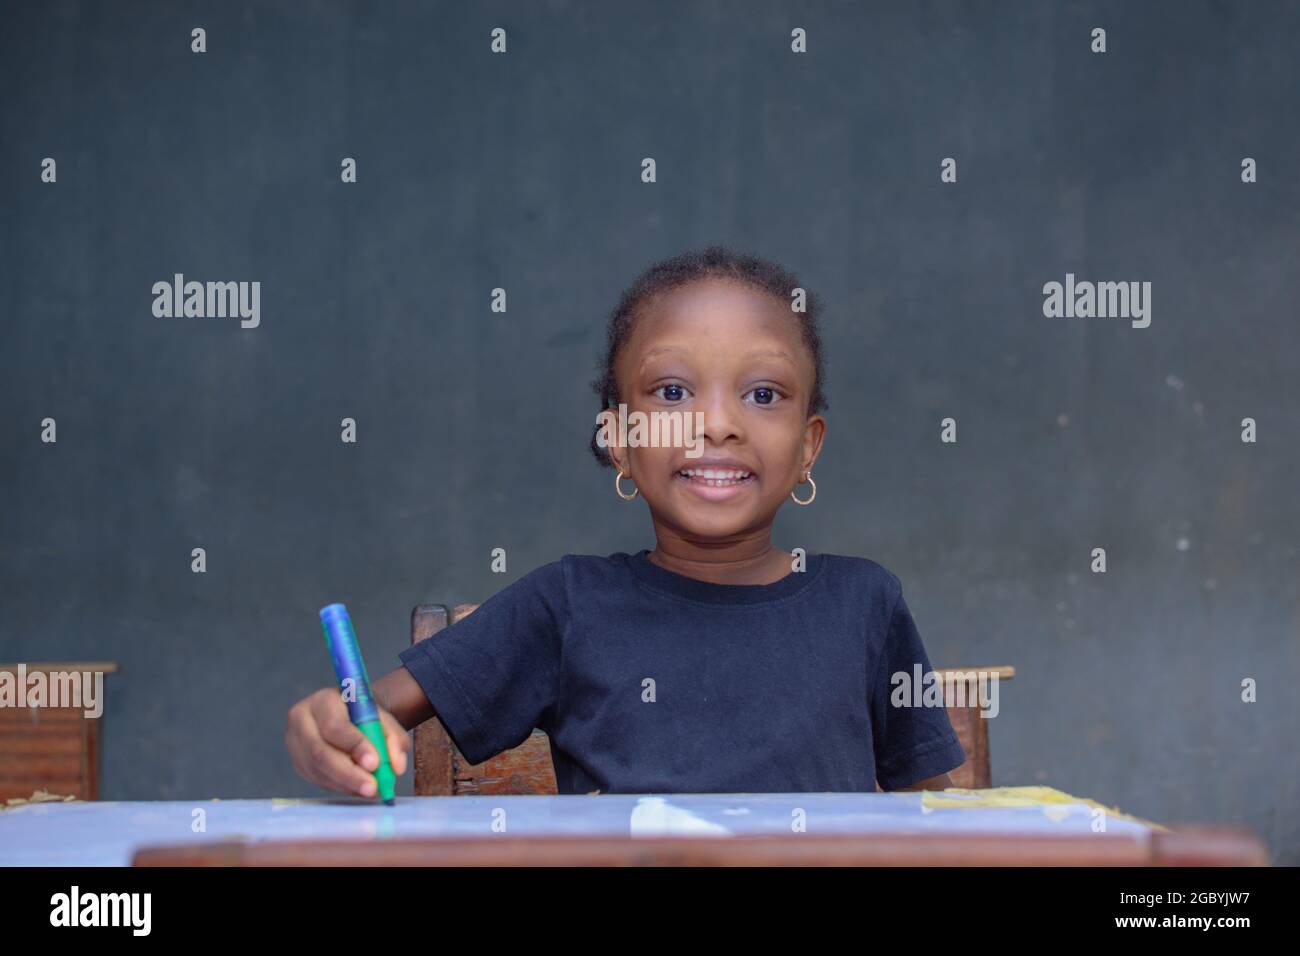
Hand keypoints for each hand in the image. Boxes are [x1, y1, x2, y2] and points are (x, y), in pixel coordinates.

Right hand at [285, 686, 409, 797]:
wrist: (349, 716)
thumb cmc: (366, 716)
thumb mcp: (384, 719)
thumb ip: (393, 739)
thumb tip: (396, 767)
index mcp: (323, 701)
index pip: (335, 726)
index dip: (354, 746)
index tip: (374, 763)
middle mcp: (302, 720)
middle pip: (320, 752)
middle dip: (349, 773)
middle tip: (372, 787)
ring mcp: (295, 743)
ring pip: (318, 770)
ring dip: (346, 784)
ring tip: (370, 790)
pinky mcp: (298, 762)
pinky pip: (317, 779)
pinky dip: (340, 786)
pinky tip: (356, 787)